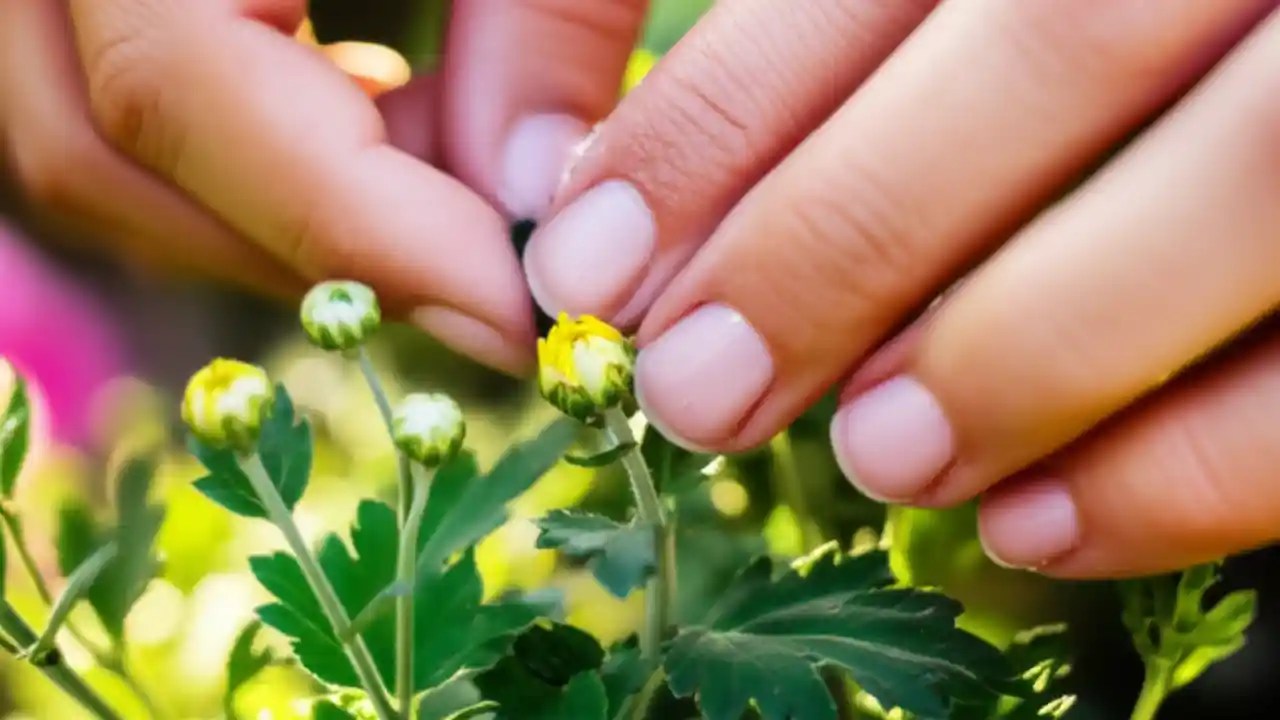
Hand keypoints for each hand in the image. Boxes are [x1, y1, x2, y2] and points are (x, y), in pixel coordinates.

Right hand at [0, 0, 647, 374]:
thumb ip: (541, 14)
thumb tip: (534, 210)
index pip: (176, 91)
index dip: (355, 227)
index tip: (515, 321)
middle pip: (101, 143)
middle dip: (306, 245)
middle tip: (488, 283)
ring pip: (105, 142)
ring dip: (285, 210)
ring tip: (457, 193)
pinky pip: (135, 97)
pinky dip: (267, 153)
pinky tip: (400, 120)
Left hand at [522, 0, 1279, 576]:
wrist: (1243, 31)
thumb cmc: (1040, 16)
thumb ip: (679, 12)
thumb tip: (525, 162)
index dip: (713, 120)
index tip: (590, 264)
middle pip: (1045, 57)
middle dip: (841, 242)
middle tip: (699, 388)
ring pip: (1234, 195)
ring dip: (1022, 353)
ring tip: (873, 455)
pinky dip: (1191, 465)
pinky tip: (1032, 522)